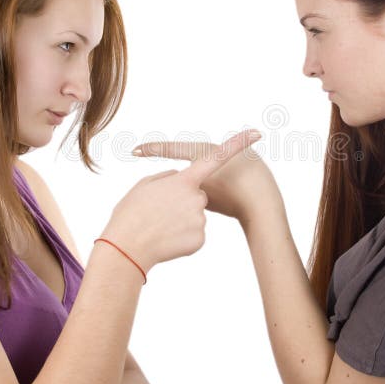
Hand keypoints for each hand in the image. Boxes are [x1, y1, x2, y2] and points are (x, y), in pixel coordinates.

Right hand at [102, 129, 261, 271]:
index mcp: (185, 180)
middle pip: (197, 193)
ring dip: (181, 219)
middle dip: (184, 199)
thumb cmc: (131, 213)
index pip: (215, 158)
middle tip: (159, 211)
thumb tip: (180, 179)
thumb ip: (167, 178)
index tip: (256, 133)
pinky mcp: (200, 239)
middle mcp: (197, 197)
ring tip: (160, 227)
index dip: (237, 144)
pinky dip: (181, 236)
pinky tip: (167, 241)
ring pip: (195, 214)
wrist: (128, 250)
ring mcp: (200, 219)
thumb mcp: (144, 186)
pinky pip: (193, 233)